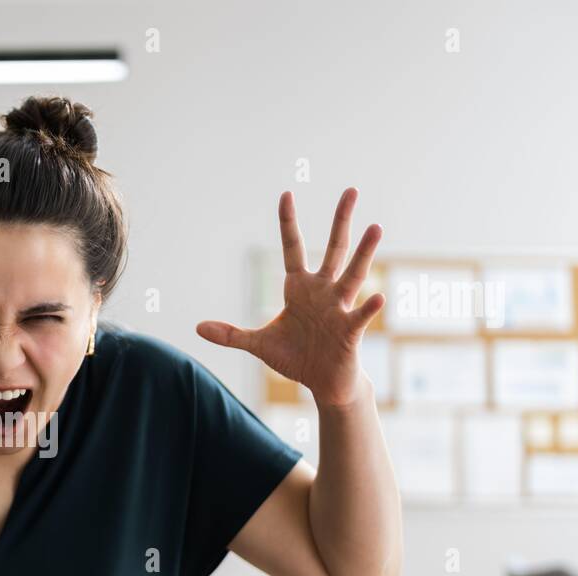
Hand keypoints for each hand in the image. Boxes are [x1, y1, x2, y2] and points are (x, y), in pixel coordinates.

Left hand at [197, 188, 383, 407]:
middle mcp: (323, 291)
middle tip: (350, 190)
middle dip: (340, 221)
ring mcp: (339, 309)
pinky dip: (368, 308)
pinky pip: (360, 316)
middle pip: (334, 249)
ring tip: (375, 227)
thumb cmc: (296, 358)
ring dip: (364, 252)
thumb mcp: (258, 344)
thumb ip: (231, 335)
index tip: (286, 195)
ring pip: (353, 275)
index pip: (293, 248)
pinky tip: (379, 296)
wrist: (322, 383)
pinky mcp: (350, 331)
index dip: (288, 224)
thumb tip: (198, 327)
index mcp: (300, 288)